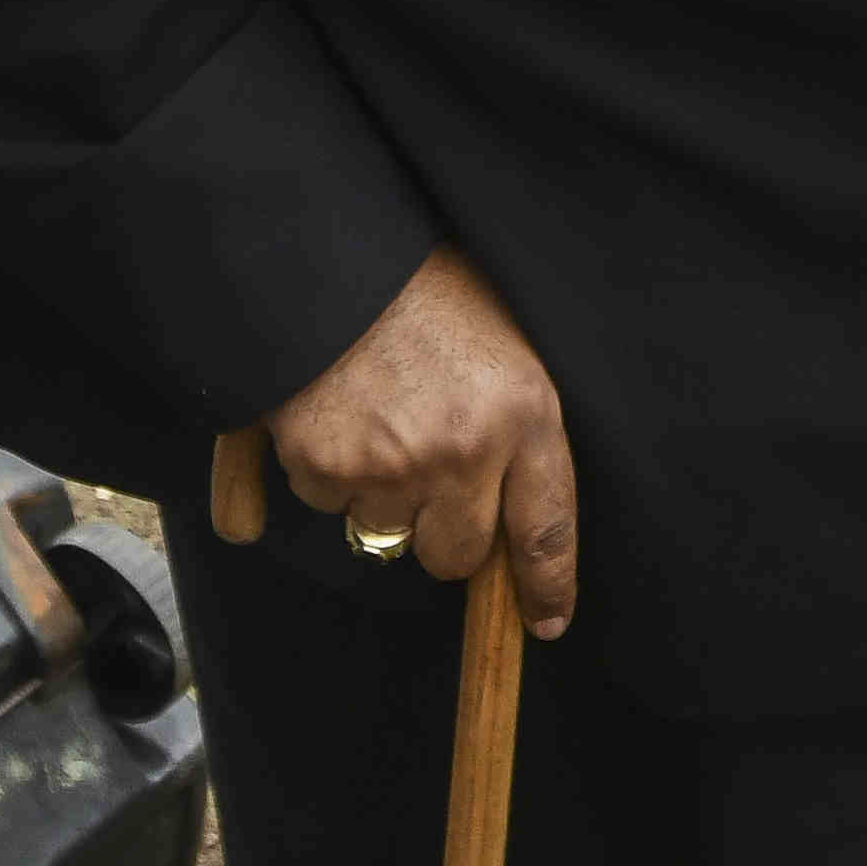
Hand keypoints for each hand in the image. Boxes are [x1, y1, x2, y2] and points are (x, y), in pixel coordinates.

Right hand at [208, 246, 580, 634]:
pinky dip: (319, 465)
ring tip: (367, 411)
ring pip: (380, 530)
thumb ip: (510, 425)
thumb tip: (501, 522)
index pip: (546, 530)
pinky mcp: (323, 465)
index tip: (547, 621)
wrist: (323, 244)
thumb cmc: (417, 282)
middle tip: (419, 467)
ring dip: (373, 492)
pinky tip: (326, 406)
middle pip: (454, 556)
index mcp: (525, 413)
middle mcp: (464, 451)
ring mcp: (391, 465)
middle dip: (436, 528)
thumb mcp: (498, 339)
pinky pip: (322, 497)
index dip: (547, 585)